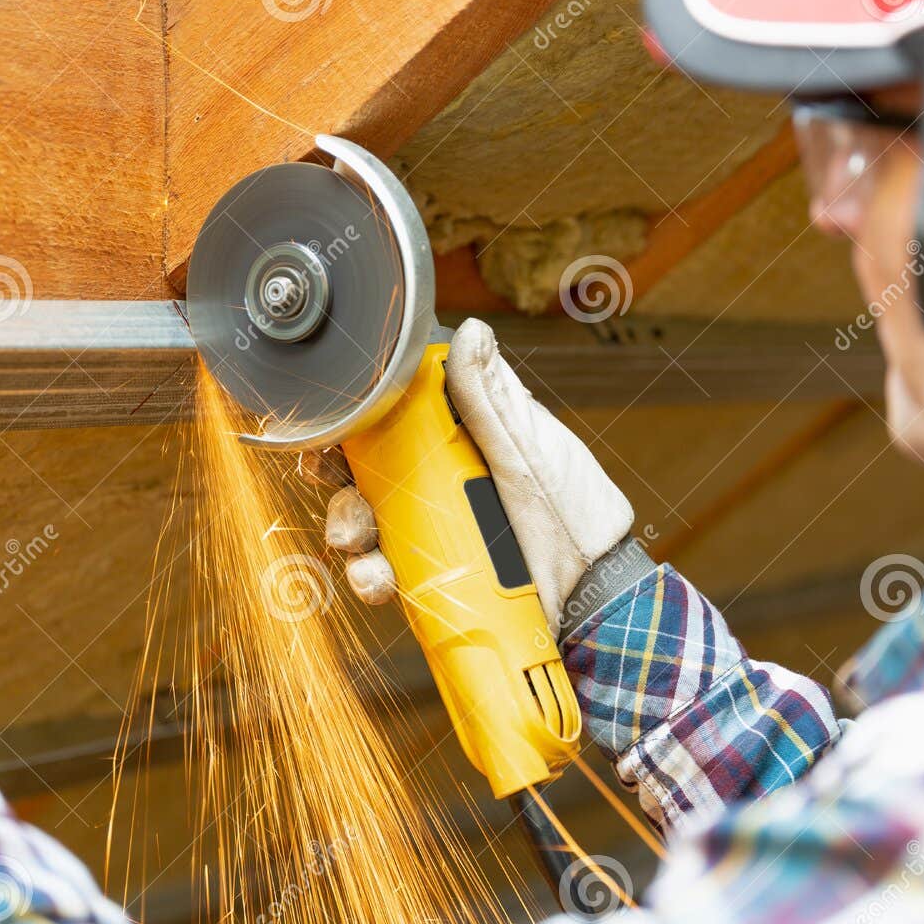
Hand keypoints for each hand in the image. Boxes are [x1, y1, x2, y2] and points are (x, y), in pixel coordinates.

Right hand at [325, 318, 634, 632]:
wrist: (595, 594)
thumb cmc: (576, 512)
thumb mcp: (529, 448)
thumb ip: (491, 398)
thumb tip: (472, 330)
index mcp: (461, 439)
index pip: (394, 417)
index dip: (355, 417)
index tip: (333, 418)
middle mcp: (439, 481)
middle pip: (366, 472)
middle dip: (340, 478)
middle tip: (328, 479)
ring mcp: (434, 529)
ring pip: (367, 523)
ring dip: (349, 529)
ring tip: (357, 544)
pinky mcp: (433, 574)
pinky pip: (387, 572)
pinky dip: (371, 576)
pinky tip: (377, 579)